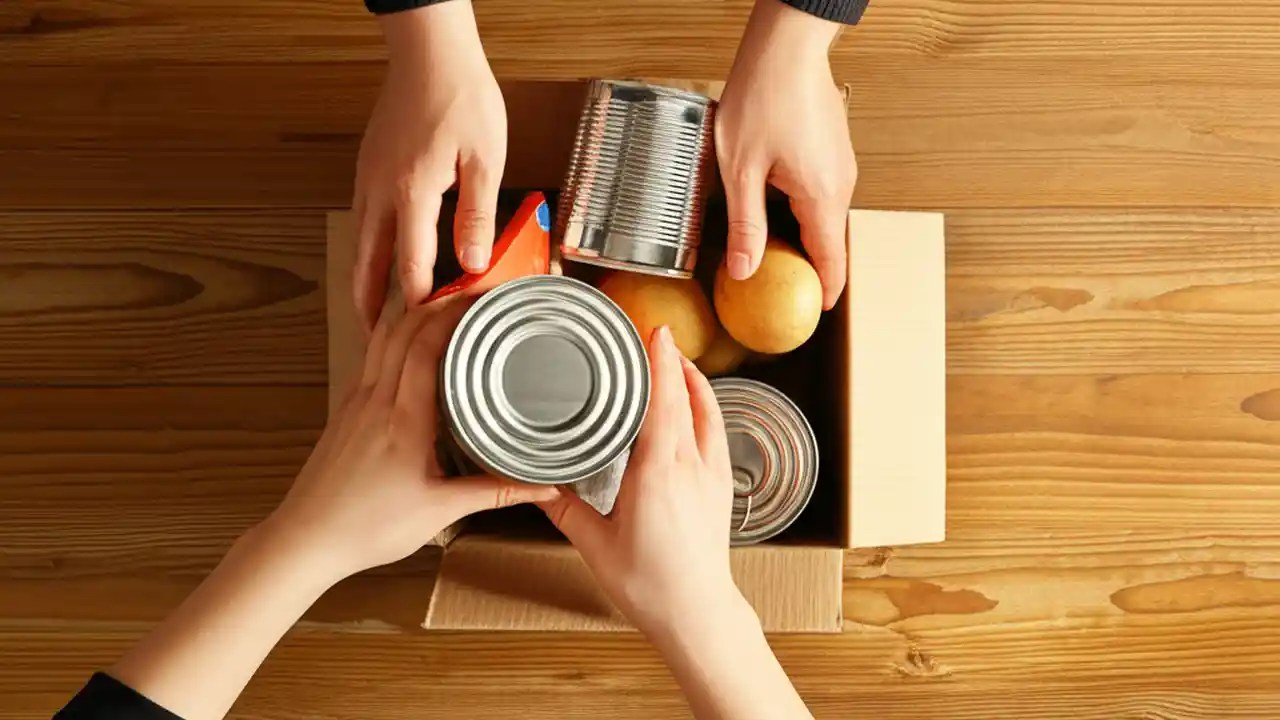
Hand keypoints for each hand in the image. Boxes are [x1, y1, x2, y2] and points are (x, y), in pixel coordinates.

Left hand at [272, 296, 555, 579]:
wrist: (305, 540)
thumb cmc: (369, 527)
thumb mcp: (441, 511)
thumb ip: (496, 492)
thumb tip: (546, 487)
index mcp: (403, 417)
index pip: (426, 344)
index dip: (454, 313)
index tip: (485, 297)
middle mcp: (376, 399)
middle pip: (403, 328)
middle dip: (439, 301)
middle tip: (475, 291)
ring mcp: (356, 401)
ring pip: (382, 338)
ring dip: (414, 313)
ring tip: (448, 304)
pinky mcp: (346, 411)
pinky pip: (372, 358)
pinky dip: (395, 338)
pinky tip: (414, 345)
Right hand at [353, 1, 506, 329]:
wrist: (429, 52)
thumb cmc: (461, 97)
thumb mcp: (485, 158)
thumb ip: (478, 214)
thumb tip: (474, 261)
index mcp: (411, 192)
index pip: (409, 265)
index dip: (415, 303)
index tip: (422, 331)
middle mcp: (380, 190)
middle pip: (367, 262)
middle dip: (368, 304)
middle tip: (372, 339)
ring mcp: (368, 178)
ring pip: (359, 242)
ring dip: (363, 277)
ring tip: (370, 308)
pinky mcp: (369, 166)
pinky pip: (362, 218)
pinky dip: (366, 247)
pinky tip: (377, 256)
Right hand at [540, 325, 741, 637]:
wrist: (696, 613)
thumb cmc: (651, 585)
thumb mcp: (594, 544)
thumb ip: (563, 508)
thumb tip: (536, 484)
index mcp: (658, 472)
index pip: (663, 400)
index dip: (659, 361)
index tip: (653, 331)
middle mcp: (691, 466)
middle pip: (686, 397)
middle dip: (672, 361)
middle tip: (654, 336)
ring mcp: (711, 474)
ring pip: (708, 411)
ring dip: (692, 381)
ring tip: (674, 361)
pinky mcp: (721, 486)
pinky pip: (716, 431)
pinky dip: (705, 407)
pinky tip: (694, 404)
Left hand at [716, 0, 855, 309]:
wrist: (786, 46)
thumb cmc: (764, 96)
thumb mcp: (740, 170)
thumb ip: (745, 225)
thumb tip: (744, 271)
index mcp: (822, 197)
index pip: (831, 262)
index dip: (823, 292)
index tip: (811, 315)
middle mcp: (841, 185)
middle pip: (827, 242)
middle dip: (804, 268)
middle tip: (775, 290)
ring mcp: (840, 166)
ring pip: (822, 217)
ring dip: (799, 237)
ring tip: (766, 252)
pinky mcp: (831, 151)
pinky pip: (819, 194)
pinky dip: (800, 211)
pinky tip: (769, 207)